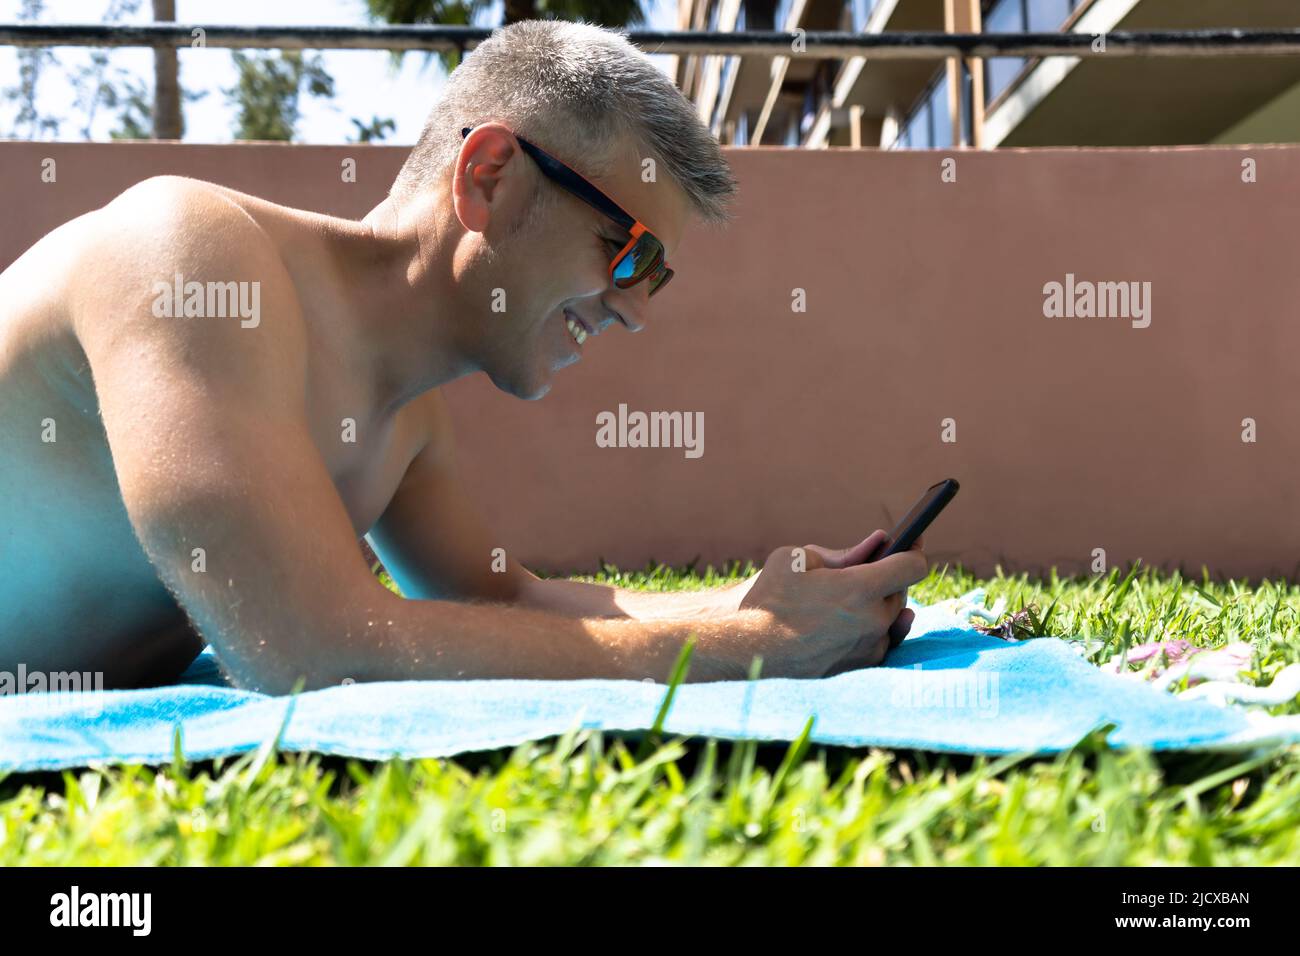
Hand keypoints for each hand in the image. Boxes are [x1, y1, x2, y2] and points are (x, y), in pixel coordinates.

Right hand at [739, 530, 927, 677]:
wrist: (746, 649)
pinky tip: (860, 618)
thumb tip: (878, 543)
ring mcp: (868, 648)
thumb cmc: (768, 598)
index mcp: (859, 589)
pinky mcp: (859, 667)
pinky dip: (873, 627)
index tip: (912, 541)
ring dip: (882, 603)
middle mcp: (872, 621)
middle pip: (901, 592)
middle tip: (875, 565)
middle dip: (890, 576)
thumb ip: (844, 553)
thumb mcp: (798, 559)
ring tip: (861, 592)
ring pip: (891, 618)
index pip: (912, 567)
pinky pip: (880, 641)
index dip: (913, 550)